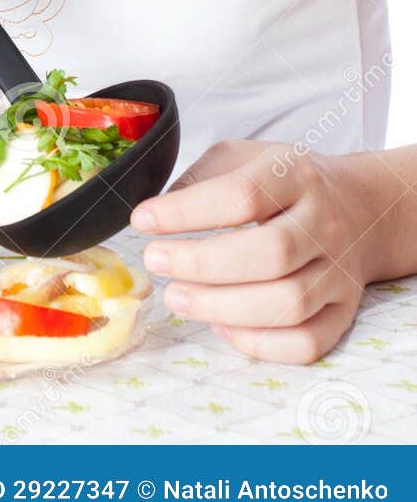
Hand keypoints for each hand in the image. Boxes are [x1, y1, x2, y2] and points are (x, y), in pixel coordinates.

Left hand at [130, 139, 377, 362]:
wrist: (359, 207)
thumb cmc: (284, 183)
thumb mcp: (242, 157)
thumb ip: (200, 180)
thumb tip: (156, 216)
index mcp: (296, 174)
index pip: (241, 195)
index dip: (186, 212)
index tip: (143, 221)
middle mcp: (324, 223)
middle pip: (269, 255)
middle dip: (201, 264)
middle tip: (155, 262)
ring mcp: (338, 271)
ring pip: (287, 304)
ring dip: (221, 308)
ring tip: (176, 297)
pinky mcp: (344, 311)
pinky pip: (307, 342)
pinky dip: (259, 344)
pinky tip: (221, 327)